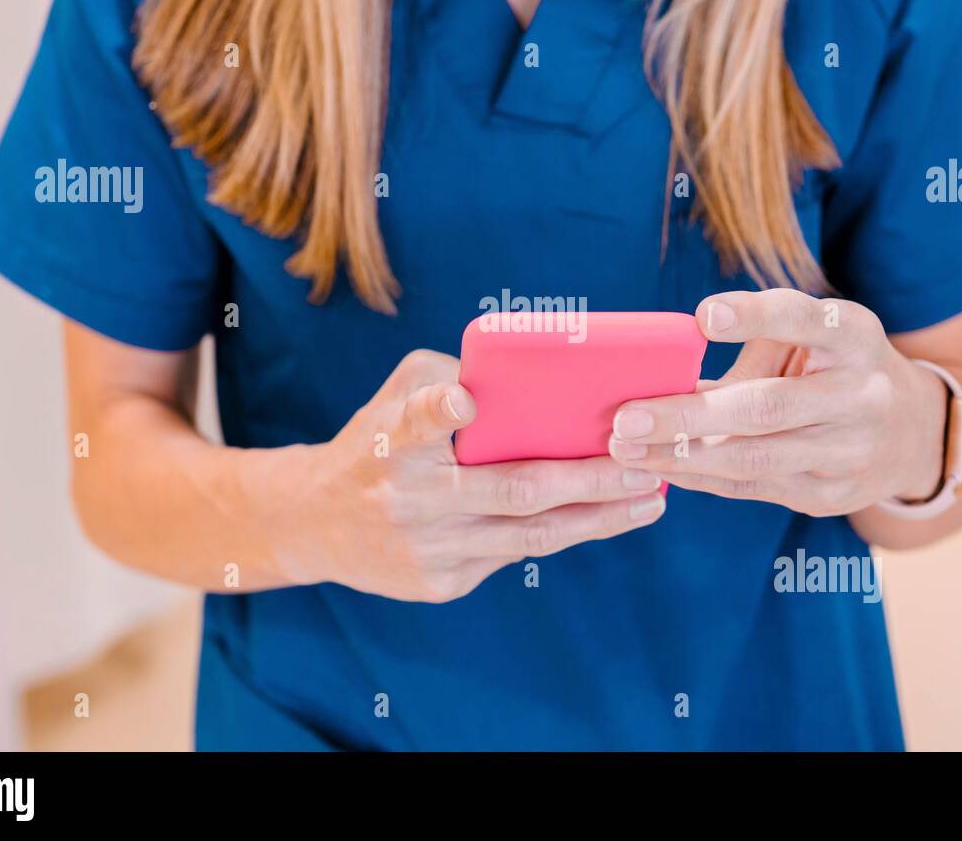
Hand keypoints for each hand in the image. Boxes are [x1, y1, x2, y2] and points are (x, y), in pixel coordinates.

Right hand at [274, 349, 666, 601]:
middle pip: (512, 490)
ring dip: (597, 518)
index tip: (464, 399)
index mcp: (391, 443)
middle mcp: (408, 500)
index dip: (440, 410)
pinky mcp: (439, 584)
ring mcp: (427, 550)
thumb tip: (518, 376)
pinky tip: (605, 516)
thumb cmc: (372, 445)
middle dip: (586, 479)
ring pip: (529, 537)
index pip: (415, 422)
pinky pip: (514, 555)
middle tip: (641, 463)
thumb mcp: (389, 399)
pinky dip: (562, 533)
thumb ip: (442, 379)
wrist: (313, 524)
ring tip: (649, 497)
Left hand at [607, 290, 947, 516]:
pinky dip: (702, 478)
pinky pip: (755, 487)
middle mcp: (861, 393)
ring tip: (626, 451)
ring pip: (755, 458)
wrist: (910, 431)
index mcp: (854, 336)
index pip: (805, 320)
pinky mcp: (833, 493)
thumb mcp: (808, 337)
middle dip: (688, 416)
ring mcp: (851, 450)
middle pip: (767, 407)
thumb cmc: (828, 366)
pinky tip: (659, 469)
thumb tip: (659, 363)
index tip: (702, 316)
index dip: (755, 317)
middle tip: (625, 418)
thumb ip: (750, 342)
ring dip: (682, 457)